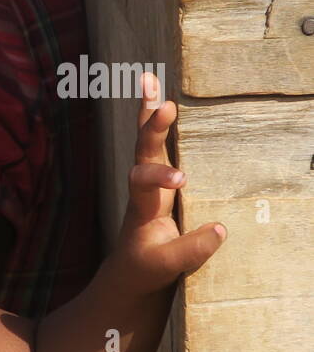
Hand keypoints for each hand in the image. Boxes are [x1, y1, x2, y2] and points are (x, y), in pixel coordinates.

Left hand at [111, 72, 225, 290]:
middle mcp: (143, 190)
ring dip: (148, 112)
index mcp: (142, 208)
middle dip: (152, 130)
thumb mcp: (164, 268)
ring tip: (148, 80)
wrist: (130, 271)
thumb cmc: (145, 269)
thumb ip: (190, 251)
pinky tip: (159, 97)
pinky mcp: (163, 182)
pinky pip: (160, 148)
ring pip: (148, 144)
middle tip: (165, 106)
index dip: (160, 176)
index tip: (181, 179)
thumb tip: (220, 228)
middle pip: (143, 154)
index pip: (144, 185)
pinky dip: (159, 123)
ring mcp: (152, 183)